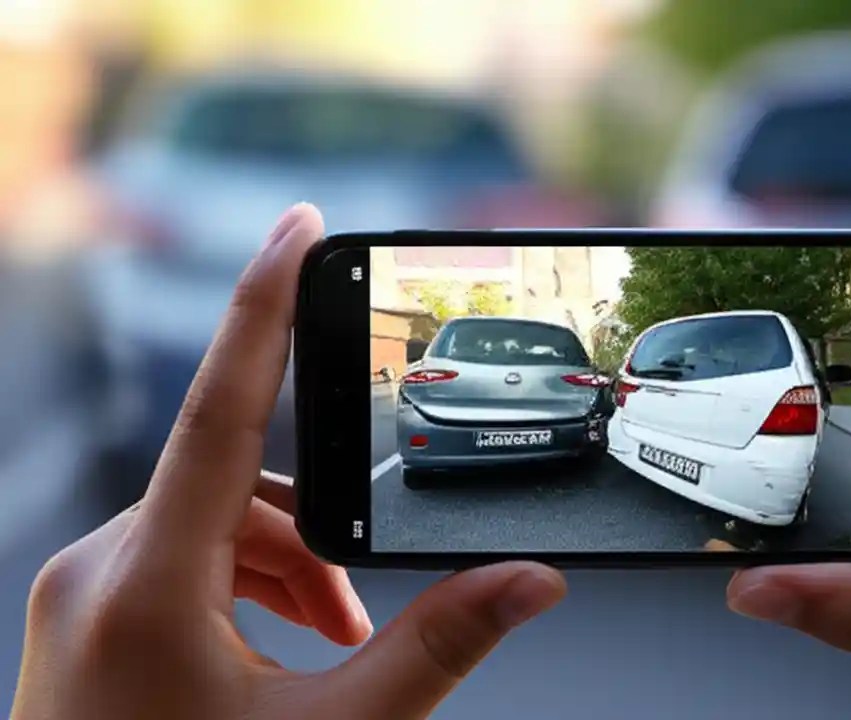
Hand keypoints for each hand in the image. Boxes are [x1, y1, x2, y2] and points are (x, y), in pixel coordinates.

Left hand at [12, 204, 566, 719]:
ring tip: (328, 659)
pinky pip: (174, 568)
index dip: (265, 304)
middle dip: (318, 541)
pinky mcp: (84, 625)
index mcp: (146, 581)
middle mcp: (97, 571)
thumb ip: (438, 651)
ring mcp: (81, 599)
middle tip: (359, 628)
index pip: (221, 405)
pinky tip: (275, 663)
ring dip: (284, 574)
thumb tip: (528, 583)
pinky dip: (240, 595)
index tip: (298, 227)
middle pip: (236, 492)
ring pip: (206, 533)